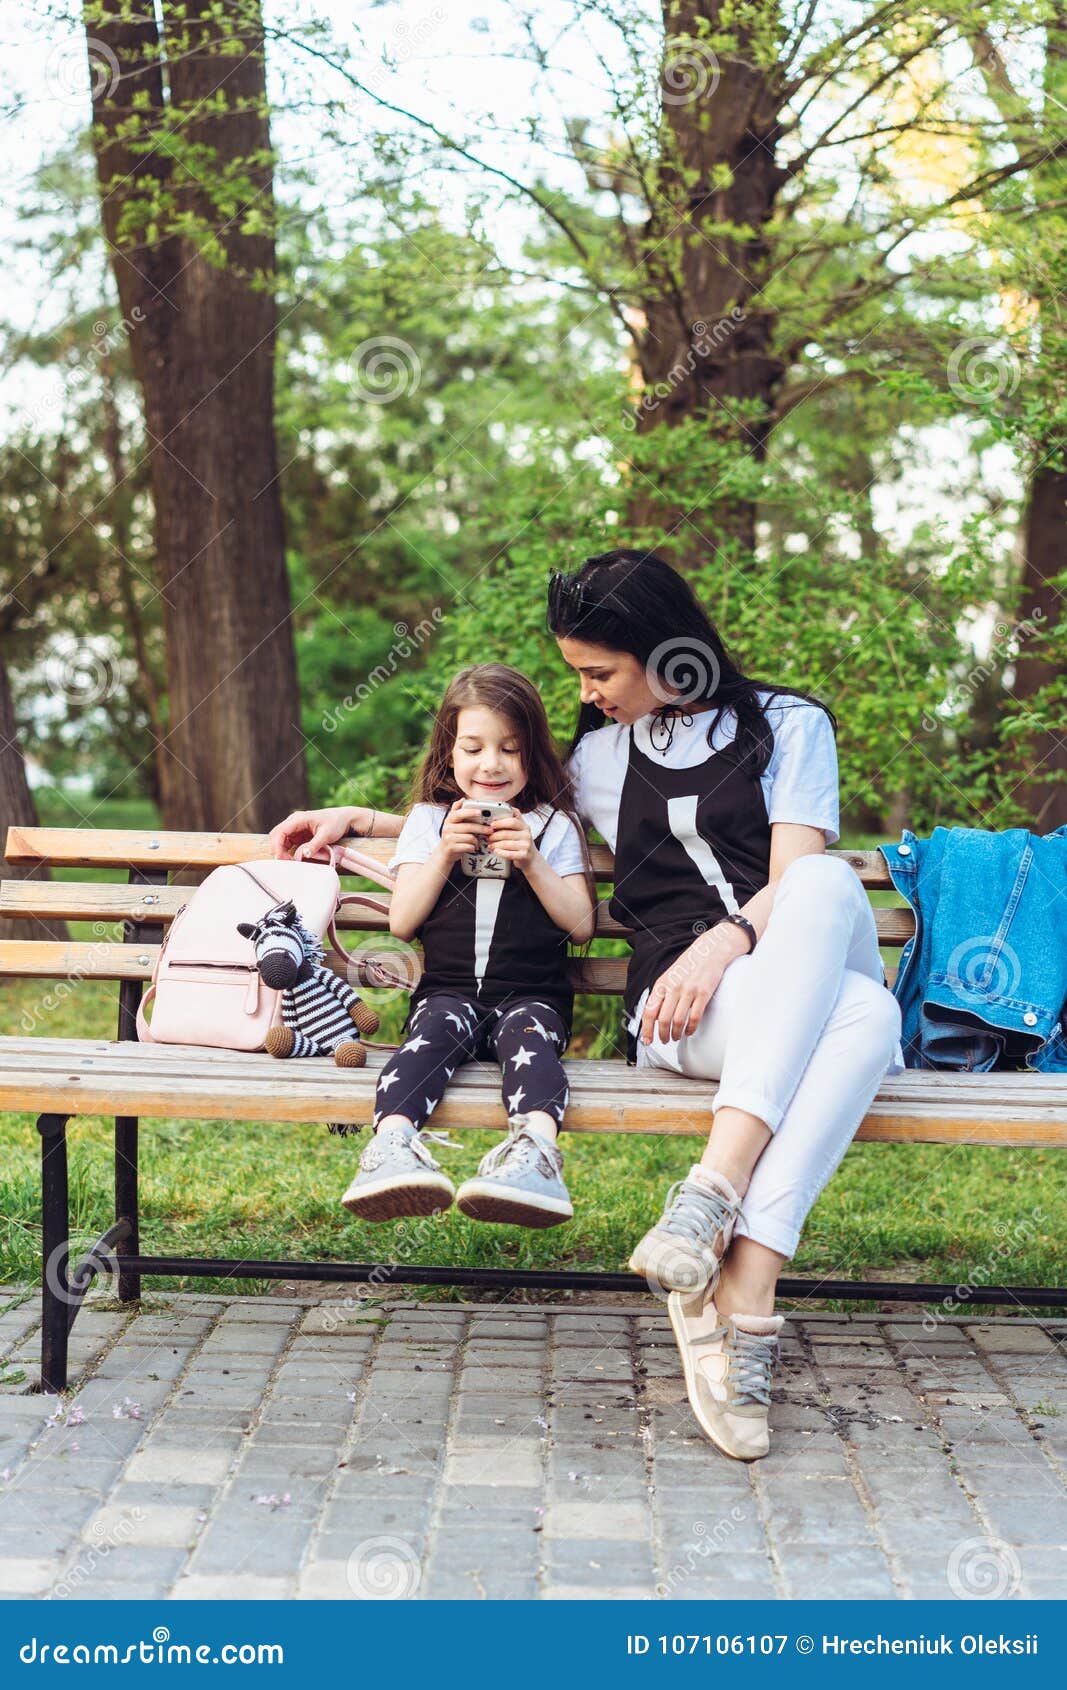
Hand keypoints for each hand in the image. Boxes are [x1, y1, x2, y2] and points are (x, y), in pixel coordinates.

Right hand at [268, 806, 362, 860]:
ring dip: (282, 852)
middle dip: (277, 850)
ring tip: (289, 863)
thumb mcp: (327, 835)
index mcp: (299, 819)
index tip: (280, 858)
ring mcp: (295, 828)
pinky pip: (287, 844)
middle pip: (276, 836)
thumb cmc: (335, 823)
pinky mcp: (297, 835)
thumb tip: (303, 855)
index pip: (280, 832)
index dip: (277, 846)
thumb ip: (315, 845)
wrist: (343, 819)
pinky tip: (293, 860)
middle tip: (285, 863)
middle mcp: (293, 822)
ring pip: (280, 841)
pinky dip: (287, 852)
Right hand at [439, 798, 489, 860]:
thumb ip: (458, 811)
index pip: (459, 813)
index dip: (470, 812)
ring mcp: (448, 838)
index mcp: (449, 819)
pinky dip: (473, 848)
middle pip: (468, 826)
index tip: (480, 812)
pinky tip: (473, 848)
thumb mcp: (453, 823)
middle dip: (482, 828)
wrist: (444, 853)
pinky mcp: (452, 848)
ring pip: (470, 837)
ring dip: (477, 841)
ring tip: (478, 842)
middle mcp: (447, 828)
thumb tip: (463, 799)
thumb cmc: (453, 836)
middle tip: (490, 830)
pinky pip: (468, 846)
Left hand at [487, 807, 535, 870]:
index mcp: (524, 826)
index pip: (512, 821)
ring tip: (490, 845)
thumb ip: (514, 819)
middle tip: (488, 837)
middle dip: (495, 836)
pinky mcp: (524, 855)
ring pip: (506, 844)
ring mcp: (526, 845)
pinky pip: (509, 854)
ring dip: (495, 845)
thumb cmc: (521, 842)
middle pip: (507, 833)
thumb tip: (505, 806)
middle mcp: (527, 835)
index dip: (500, 822)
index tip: (491, 824)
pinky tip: (496, 851)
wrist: (531, 858)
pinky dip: (501, 852)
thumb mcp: (520, 829)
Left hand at [640, 922, 748, 1045]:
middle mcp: (673, 987)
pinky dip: (691, 1028)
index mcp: (662, 984)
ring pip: (678, 1020)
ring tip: (676, 1037)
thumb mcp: (669, 976)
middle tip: (664, 1040)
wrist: (709, 951)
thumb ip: (662, 994)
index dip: (647, 1029)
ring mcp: (688, 990)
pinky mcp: (703, 993)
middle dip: (662, 1035)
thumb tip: (653, 1017)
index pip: (649, 1011)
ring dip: (676, 1033)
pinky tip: (690, 1031)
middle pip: (662, 1019)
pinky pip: (694, 1017)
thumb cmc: (688, 965)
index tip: (647, 1040)